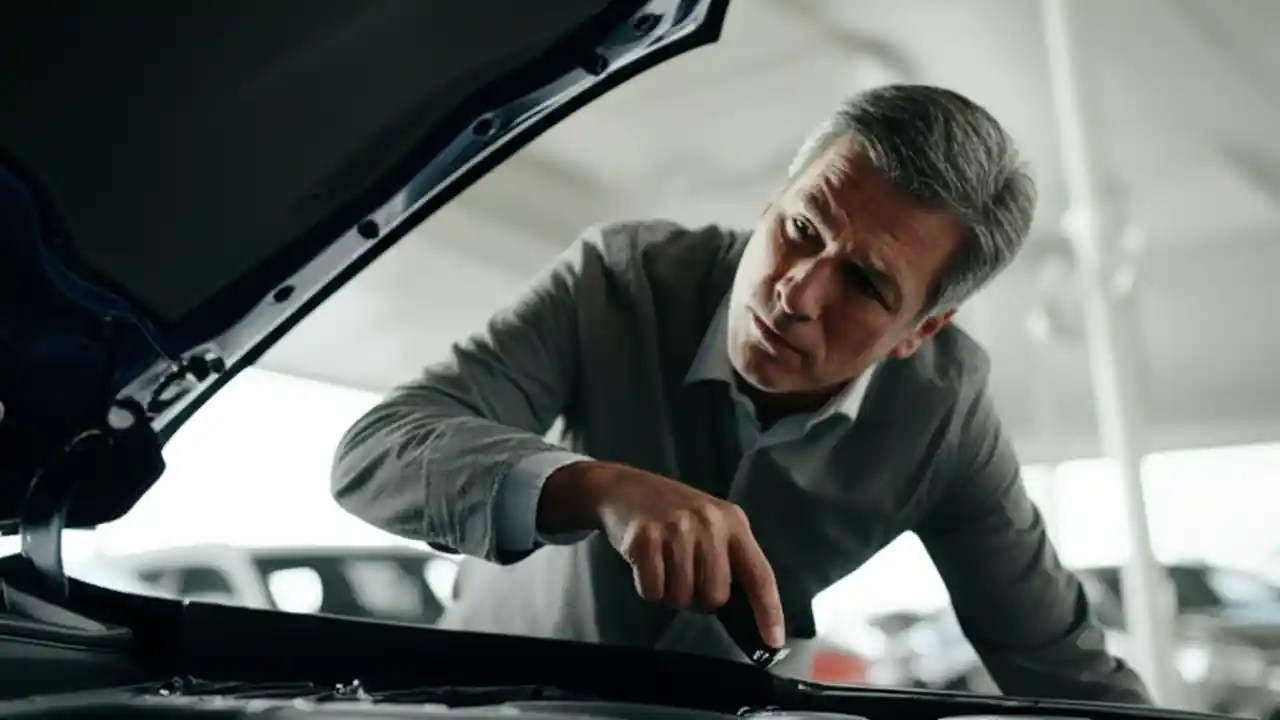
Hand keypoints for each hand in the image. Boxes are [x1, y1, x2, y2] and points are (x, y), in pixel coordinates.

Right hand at [538, 461, 784, 647]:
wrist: (625, 487)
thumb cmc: (673, 514)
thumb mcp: (712, 525)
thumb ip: (729, 557)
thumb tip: (743, 609)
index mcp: (734, 522)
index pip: (759, 574)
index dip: (769, 611)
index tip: (773, 641)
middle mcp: (709, 523)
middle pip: (715, 596)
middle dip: (698, 599)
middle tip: (685, 577)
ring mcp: (676, 528)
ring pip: (682, 597)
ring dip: (670, 593)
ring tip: (664, 566)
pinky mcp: (645, 537)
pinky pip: (653, 591)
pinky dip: (648, 588)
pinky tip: (646, 565)